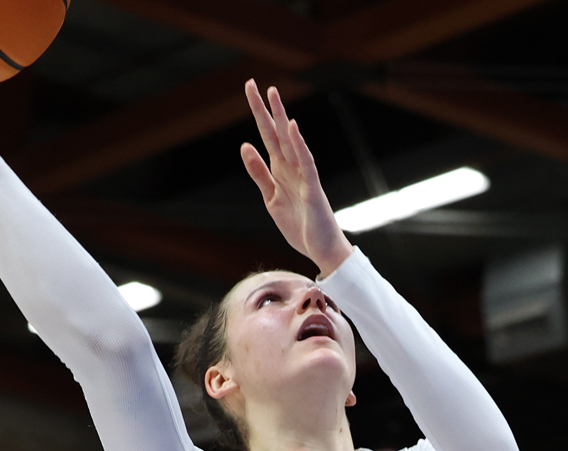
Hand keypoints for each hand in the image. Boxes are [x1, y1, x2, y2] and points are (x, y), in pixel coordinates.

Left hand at [241, 80, 353, 277]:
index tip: (250, 90)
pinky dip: (299, 145)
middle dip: (266, 109)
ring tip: (273, 96)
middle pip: (277, 133)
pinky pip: (306, 163)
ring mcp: (303, 176)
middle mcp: (292, 167)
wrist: (322, 250)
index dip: (258, 114)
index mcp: (280, 170)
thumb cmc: (301, 225)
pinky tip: (292, 128)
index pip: (267, 136)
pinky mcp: (312, 189)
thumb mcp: (271, 199)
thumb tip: (245, 145)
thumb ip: (259, 173)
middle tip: (255, 84)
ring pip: (291, 142)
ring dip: (282, 119)